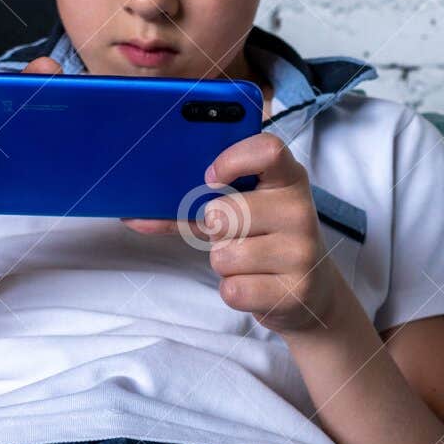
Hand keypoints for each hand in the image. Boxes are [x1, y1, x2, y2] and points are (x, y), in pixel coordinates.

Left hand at [122, 132, 342, 335]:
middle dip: (216, 230)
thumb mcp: (240, 214)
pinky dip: (235, 291)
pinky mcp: (296, 290)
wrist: (312, 293)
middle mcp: (300, 210)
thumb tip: (131, 215)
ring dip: (225, 264)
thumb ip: (192, 207)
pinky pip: (234, 290)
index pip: (267, 149)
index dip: (232, 160)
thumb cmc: (266, 242)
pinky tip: (257, 284)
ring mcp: (302, 252)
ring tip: (250, 263)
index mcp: (288, 179)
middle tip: (238, 235)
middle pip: (223, 212)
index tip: (211, 177)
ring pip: (224, 256)